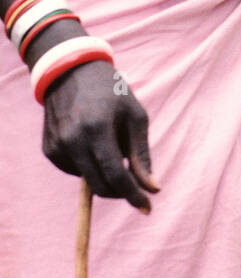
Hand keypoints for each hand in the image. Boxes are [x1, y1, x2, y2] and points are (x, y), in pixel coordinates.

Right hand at [42, 59, 158, 211]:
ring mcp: (57, 145)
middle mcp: (73, 140)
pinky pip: (74, 170)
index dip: (132, 195)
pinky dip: (89, 165)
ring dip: (105, 173)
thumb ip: (141, 155)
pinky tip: (92, 141)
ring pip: (87, 180)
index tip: (147, 207)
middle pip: (100, 186)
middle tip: (136, 185)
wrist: (72, 70)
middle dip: (121, 191)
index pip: (115, 175)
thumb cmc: (111, 92)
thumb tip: (152, 189)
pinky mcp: (49, 148)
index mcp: (97, 129)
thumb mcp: (135, 116)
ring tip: (110, 142)